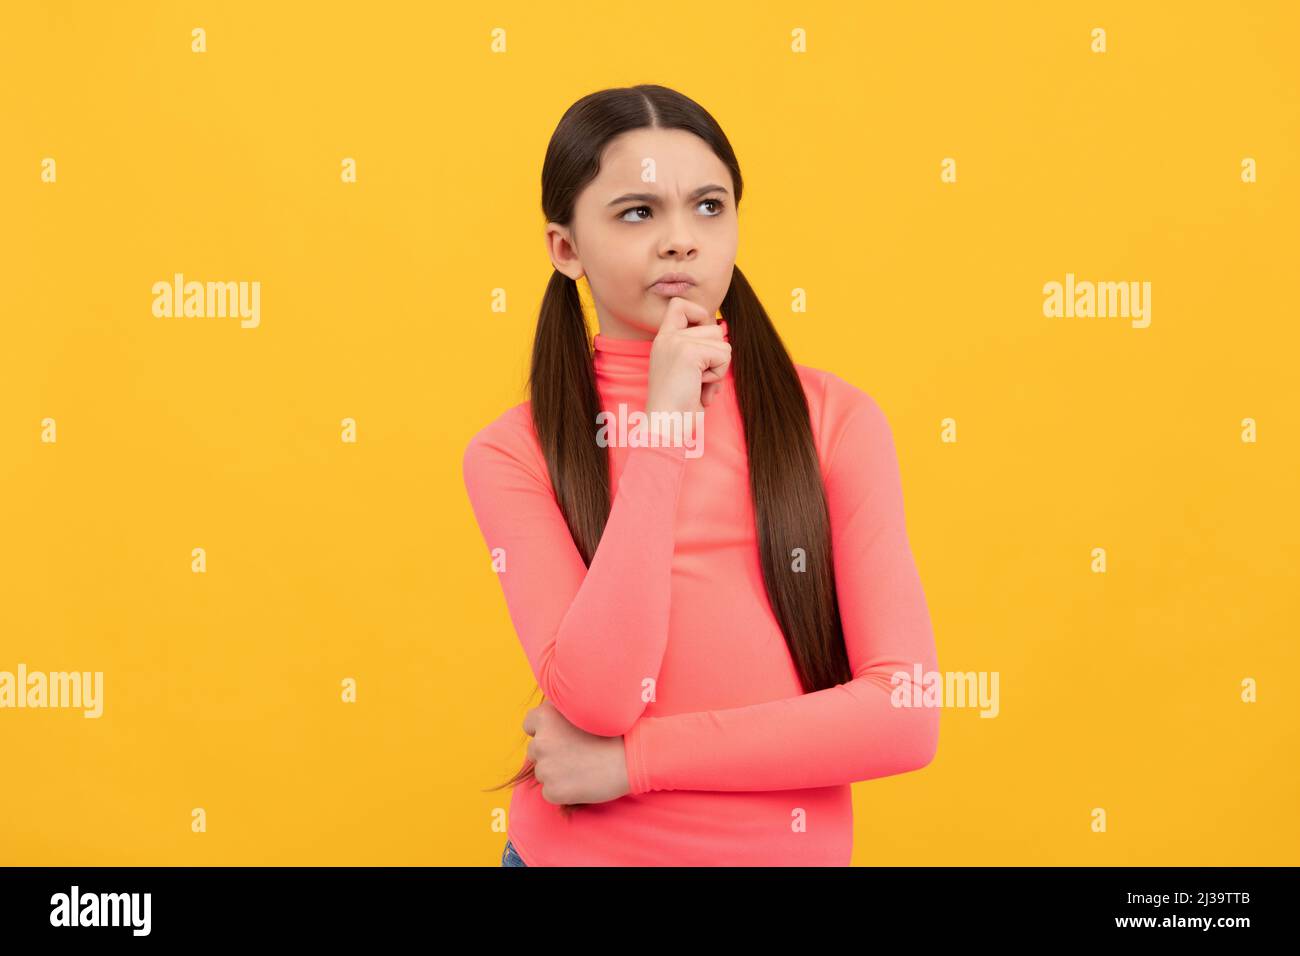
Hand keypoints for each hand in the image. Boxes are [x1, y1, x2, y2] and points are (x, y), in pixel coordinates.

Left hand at [522, 699, 631, 805]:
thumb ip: (561, 713)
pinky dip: (563, 791)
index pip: (530, 725)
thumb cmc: (613, 732)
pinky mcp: (552, 790)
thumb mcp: (583, 710)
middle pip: (535, 751)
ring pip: (543, 772)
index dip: (545, 731)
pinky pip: (550, 792)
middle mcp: (540, 741)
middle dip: (551, 754)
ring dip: (557, 773)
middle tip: (576, 754)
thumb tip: (547, 721)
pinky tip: (582, 782)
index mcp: (546, 716)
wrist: (630, 758)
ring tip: (582, 768)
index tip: (560, 736)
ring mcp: (545, 767)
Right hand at [646, 297, 730, 417]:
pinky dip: (718, 376)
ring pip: (721, 341)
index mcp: (662, 340)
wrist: (665, 425)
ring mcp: (676, 342)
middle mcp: (667, 337)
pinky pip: (723, 356)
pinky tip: (700, 388)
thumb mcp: (686, 370)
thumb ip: (698, 348)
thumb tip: (721, 329)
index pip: (680, 305)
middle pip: (713, 327)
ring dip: (718, 367)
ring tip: (698, 384)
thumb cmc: (678, 405)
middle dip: (715, 355)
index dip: (699, 315)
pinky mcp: (689, 352)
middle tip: (697, 378)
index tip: (701, 342)